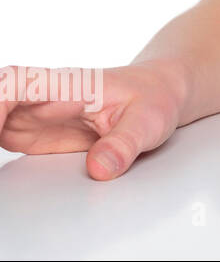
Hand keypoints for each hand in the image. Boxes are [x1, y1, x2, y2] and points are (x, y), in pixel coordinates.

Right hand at [0, 62, 186, 180]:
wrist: (161, 93)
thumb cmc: (155, 98)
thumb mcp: (150, 121)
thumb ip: (124, 144)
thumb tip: (99, 169)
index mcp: (69, 85)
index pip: (17, 84)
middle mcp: (46, 97)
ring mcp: (39, 114)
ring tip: (0, 176)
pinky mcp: (39, 133)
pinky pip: (3, 136)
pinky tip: (3, 173)